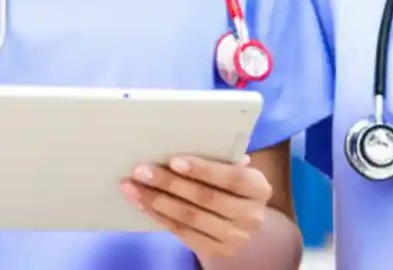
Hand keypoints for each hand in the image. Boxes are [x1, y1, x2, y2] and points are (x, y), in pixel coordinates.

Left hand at [121, 155, 271, 259]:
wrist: (242, 221)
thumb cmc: (230, 185)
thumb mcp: (233, 169)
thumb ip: (219, 158)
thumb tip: (189, 142)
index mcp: (259, 188)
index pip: (231, 177)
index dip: (203, 169)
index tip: (174, 160)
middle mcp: (251, 215)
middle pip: (205, 198)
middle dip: (169, 183)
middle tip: (141, 171)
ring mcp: (235, 237)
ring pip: (190, 218)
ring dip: (156, 201)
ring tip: (133, 187)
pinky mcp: (217, 251)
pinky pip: (183, 233)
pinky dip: (160, 217)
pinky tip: (143, 204)